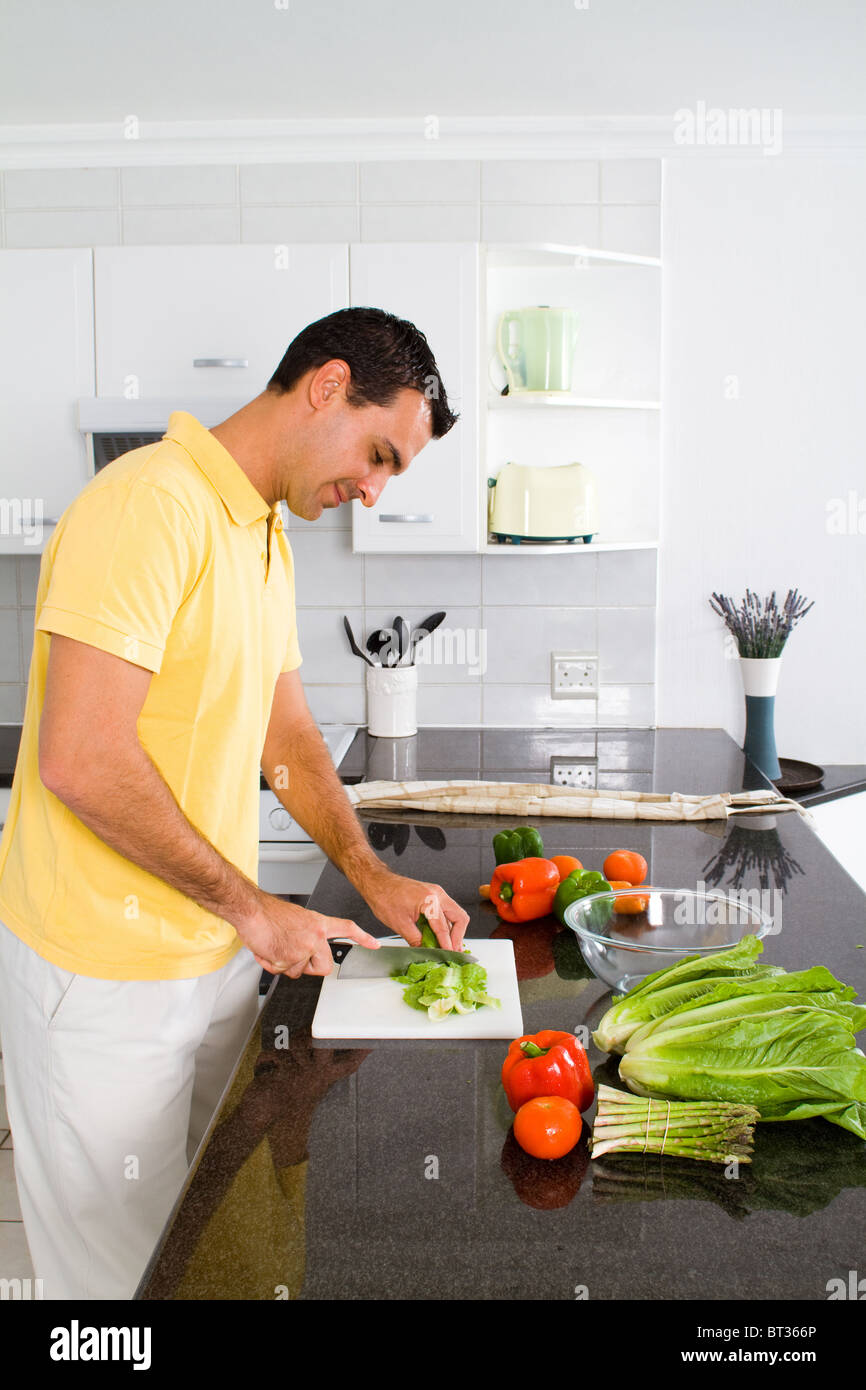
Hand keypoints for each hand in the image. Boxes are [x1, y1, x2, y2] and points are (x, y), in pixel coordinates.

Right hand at [235, 893, 379, 976]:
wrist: (252, 911)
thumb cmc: (269, 914)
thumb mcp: (296, 919)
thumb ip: (307, 935)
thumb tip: (306, 951)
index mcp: (318, 924)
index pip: (346, 928)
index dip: (362, 937)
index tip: (374, 944)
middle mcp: (314, 937)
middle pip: (325, 967)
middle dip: (310, 967)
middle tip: (295, 955)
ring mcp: (303, 949)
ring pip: (299, 972)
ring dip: (286, 964)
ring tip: (277, 945)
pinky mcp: (289, 960)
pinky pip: (283, 972)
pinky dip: (273, 964)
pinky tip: (269, 949)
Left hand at [360, 867, 469, 950]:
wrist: (377, 883)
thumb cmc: (385, 897)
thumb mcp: (400, 925)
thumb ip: (416, 940)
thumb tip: (425, 951)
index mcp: (430, 900)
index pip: (443, 927)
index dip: (446, 944)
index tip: (448, 954)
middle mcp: (437, 893)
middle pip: (459, 917)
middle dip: (458, 936)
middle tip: (453, 950)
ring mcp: (436, 892)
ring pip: (455, 913)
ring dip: (454, 930)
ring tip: (449, 945)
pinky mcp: (433, 894)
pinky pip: (447, 910)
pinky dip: (446, 923)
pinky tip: (441, 934)